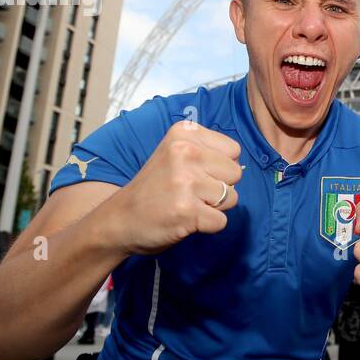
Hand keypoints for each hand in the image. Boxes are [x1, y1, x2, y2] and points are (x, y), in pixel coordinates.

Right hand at [106, 120, 242, 255]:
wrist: (119, 219)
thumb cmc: (155, 187)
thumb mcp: (175, 153)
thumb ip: (206, 151)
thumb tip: (240, 163)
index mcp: (184, 133)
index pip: (233, 150)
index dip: (219, 167)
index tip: (194, 173)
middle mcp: (185, 152)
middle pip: (236, 174)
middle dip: (219, 187)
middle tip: (190, 192)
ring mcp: (186, 182)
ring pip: (232, 198)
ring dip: (213, 207)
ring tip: (187, 204)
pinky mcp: (187, 211)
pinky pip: (221, 221)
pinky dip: (207, 226)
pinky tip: (185, 219)